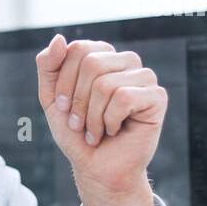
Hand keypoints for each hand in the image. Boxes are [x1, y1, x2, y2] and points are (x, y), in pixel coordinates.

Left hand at [34, 35, 166, 205]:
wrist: (95, 167)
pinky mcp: (157, 96)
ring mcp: (145, 77)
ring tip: (96, 130)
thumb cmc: (76, 132)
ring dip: (92, 116)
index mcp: (102, 56)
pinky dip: (110, 120)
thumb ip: (48, 67)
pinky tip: (116, 130)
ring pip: (106, 84)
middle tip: (80, 123)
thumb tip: (59, 38)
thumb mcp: (52, 98)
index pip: (77, 49)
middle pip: (91, 64)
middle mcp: (126, 61)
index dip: (64, 82)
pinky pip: (124, 98)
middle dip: (77, 100)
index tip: (63, 107)